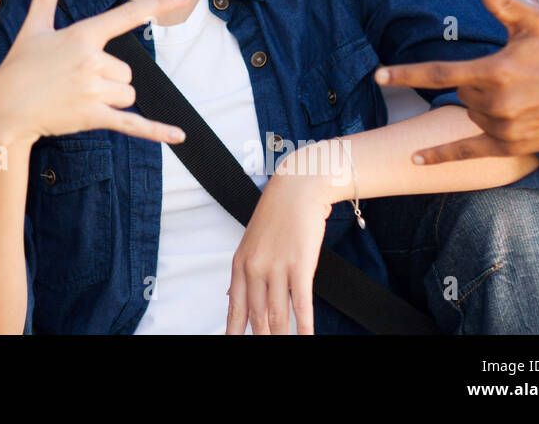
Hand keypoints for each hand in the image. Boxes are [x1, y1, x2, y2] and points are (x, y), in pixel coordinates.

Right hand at [0, 0, 189, 145]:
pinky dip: (156, 131)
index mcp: (82, 35)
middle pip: (127, 72)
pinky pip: (133, 123)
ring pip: (128, 94)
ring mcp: (93, 90)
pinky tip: (179, 136)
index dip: (158, 3)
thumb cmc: (19, 67)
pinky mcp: (93, 117)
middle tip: (74, 83)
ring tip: (78, 99)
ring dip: (111, 100)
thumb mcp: (33, 29)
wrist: (3, 109)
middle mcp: (92, 60)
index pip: (126, 14)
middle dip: (108, 80)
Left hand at [227, 158, 332, 334]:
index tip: (232, 343)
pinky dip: (304, 326)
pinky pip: (301, 304)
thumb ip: (243, 273)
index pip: (235, 308)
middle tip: (265, 349)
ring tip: (285, 347)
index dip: (234, 331)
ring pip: (277, 315)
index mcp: (240, 264)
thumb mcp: (251, 244)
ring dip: (282, 336)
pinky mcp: (300, 266)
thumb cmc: (276, 216)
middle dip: (261, 338)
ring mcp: (276, 268)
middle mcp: (254, 268)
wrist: (296, 190)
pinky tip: (306, 337)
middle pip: (256, 317)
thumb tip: (232, 297)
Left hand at [375, 0, 538, 164]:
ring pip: (468, 114)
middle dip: (474, 84)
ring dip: (482, 105)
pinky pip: (468, 151)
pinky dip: (441, 156)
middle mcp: (496, 102)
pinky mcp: (511, 145)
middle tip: (508, 76)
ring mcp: (503, 126)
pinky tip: (415, 160)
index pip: (438, 72)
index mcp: (493, 71)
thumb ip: (501, 4)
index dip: (406, 73)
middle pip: (458, 94)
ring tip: (518, 95)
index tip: (378, 75)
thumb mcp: (531, 22)